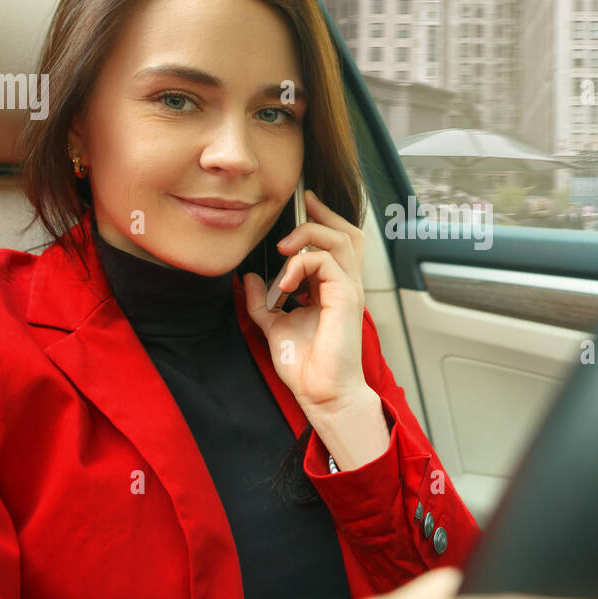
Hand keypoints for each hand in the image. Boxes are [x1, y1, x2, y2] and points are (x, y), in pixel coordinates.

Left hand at [242, 188, 368, 411]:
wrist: (322, 393)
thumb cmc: (307, 366)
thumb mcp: (275, 325)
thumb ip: (262, 301)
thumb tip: (248, 279)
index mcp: (332, 289)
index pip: (338, 242)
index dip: (323, 219)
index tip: (303, 205)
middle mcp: (345, 285)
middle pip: (348, 233)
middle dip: (324, 215)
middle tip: (301, 207)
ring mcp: (348, 290)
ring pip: (341, 239)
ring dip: (309, 235)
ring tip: (284, 250)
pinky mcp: (345, 298)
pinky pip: (326, 262)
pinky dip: (302, 264)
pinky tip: (285, 281)